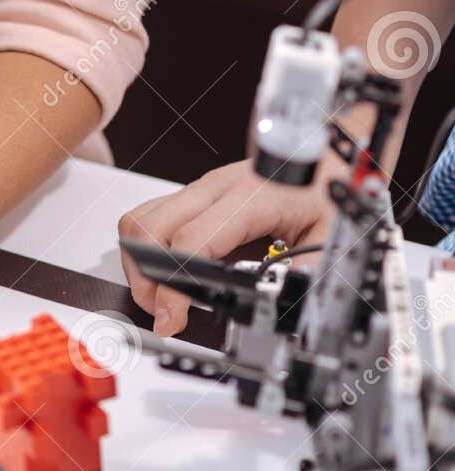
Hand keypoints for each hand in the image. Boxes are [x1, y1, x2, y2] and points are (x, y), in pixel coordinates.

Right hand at [118, 158, 335, 336]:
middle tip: (164, 314)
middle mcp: (216, 186)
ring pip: (139, 220)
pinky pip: (148, 215)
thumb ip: (302, 273)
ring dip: (138, 262)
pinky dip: (143, 246)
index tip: (169, 317)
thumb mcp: (331, 237)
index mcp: (252, 195)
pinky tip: (166, 268)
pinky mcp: (193, 194)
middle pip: (150, 229)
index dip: (172, 285)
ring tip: (161, 295)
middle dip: (146, 280)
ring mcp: (199, 187)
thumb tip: (273, 306)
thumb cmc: (330, 190)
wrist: (331, 153)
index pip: (191, 240)